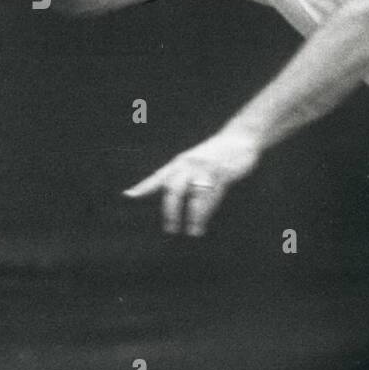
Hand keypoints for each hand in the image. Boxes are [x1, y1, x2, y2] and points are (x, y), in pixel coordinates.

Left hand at [123, 129, 262, 235]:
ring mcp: (205, 167)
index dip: (144, 186)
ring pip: (194, 195)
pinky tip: (206, 221)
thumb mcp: (195, 161)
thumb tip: (171, 198)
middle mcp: (189, 163)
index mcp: (180, 162)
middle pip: (174, 189)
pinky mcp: (221, 172)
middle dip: (171, 211)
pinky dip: (208, 211)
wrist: (240, 137)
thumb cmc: (216, 153)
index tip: (128, 196)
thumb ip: (183, 176)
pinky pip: (212, 195)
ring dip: (193, 216)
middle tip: (170, 230)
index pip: (158, 176)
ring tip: (193, 232)